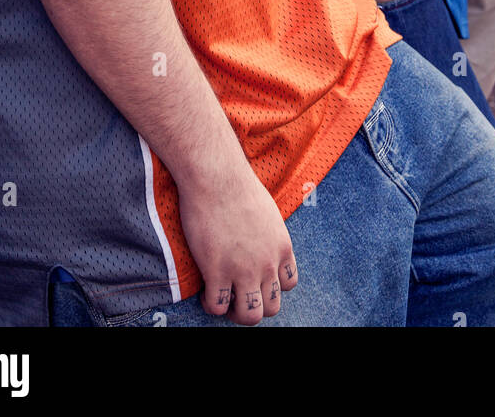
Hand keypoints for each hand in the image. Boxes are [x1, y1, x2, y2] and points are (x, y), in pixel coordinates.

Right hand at [179, 165, 298, 325]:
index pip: (289, 285)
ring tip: (223, 299)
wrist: (217, 177)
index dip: (271, 286)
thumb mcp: (269, 213)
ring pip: (249, 316)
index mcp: (282, 247)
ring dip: (235, 312)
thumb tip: (262, 245)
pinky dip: (211, 305)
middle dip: (255, 305)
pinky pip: (217, 307)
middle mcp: (267, 263)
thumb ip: (270, 236)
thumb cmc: (238, 187)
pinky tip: (205, 291)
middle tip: (238, 295)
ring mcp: (243, 270)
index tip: (255, 279)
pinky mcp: (217, 271)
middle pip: (272, 307)